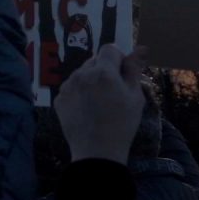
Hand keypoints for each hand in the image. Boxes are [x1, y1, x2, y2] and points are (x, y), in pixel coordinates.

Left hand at [54, 44, 145, 165]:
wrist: (97, 151)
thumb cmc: (122, 124)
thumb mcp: (135, 97)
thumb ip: (134, 69)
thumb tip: (140, 48)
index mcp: (103, 72)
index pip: (109, 49)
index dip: (118, 58)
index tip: (122, 72)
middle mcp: (81, 74)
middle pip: (94, 60)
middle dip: (105, 69)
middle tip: (113, 91)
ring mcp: (67, 86)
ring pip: (81, 73)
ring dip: (91, 80)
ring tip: (99, 102)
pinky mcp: (59, 98)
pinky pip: (71, 87)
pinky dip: (79, 92)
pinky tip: (87, 109)